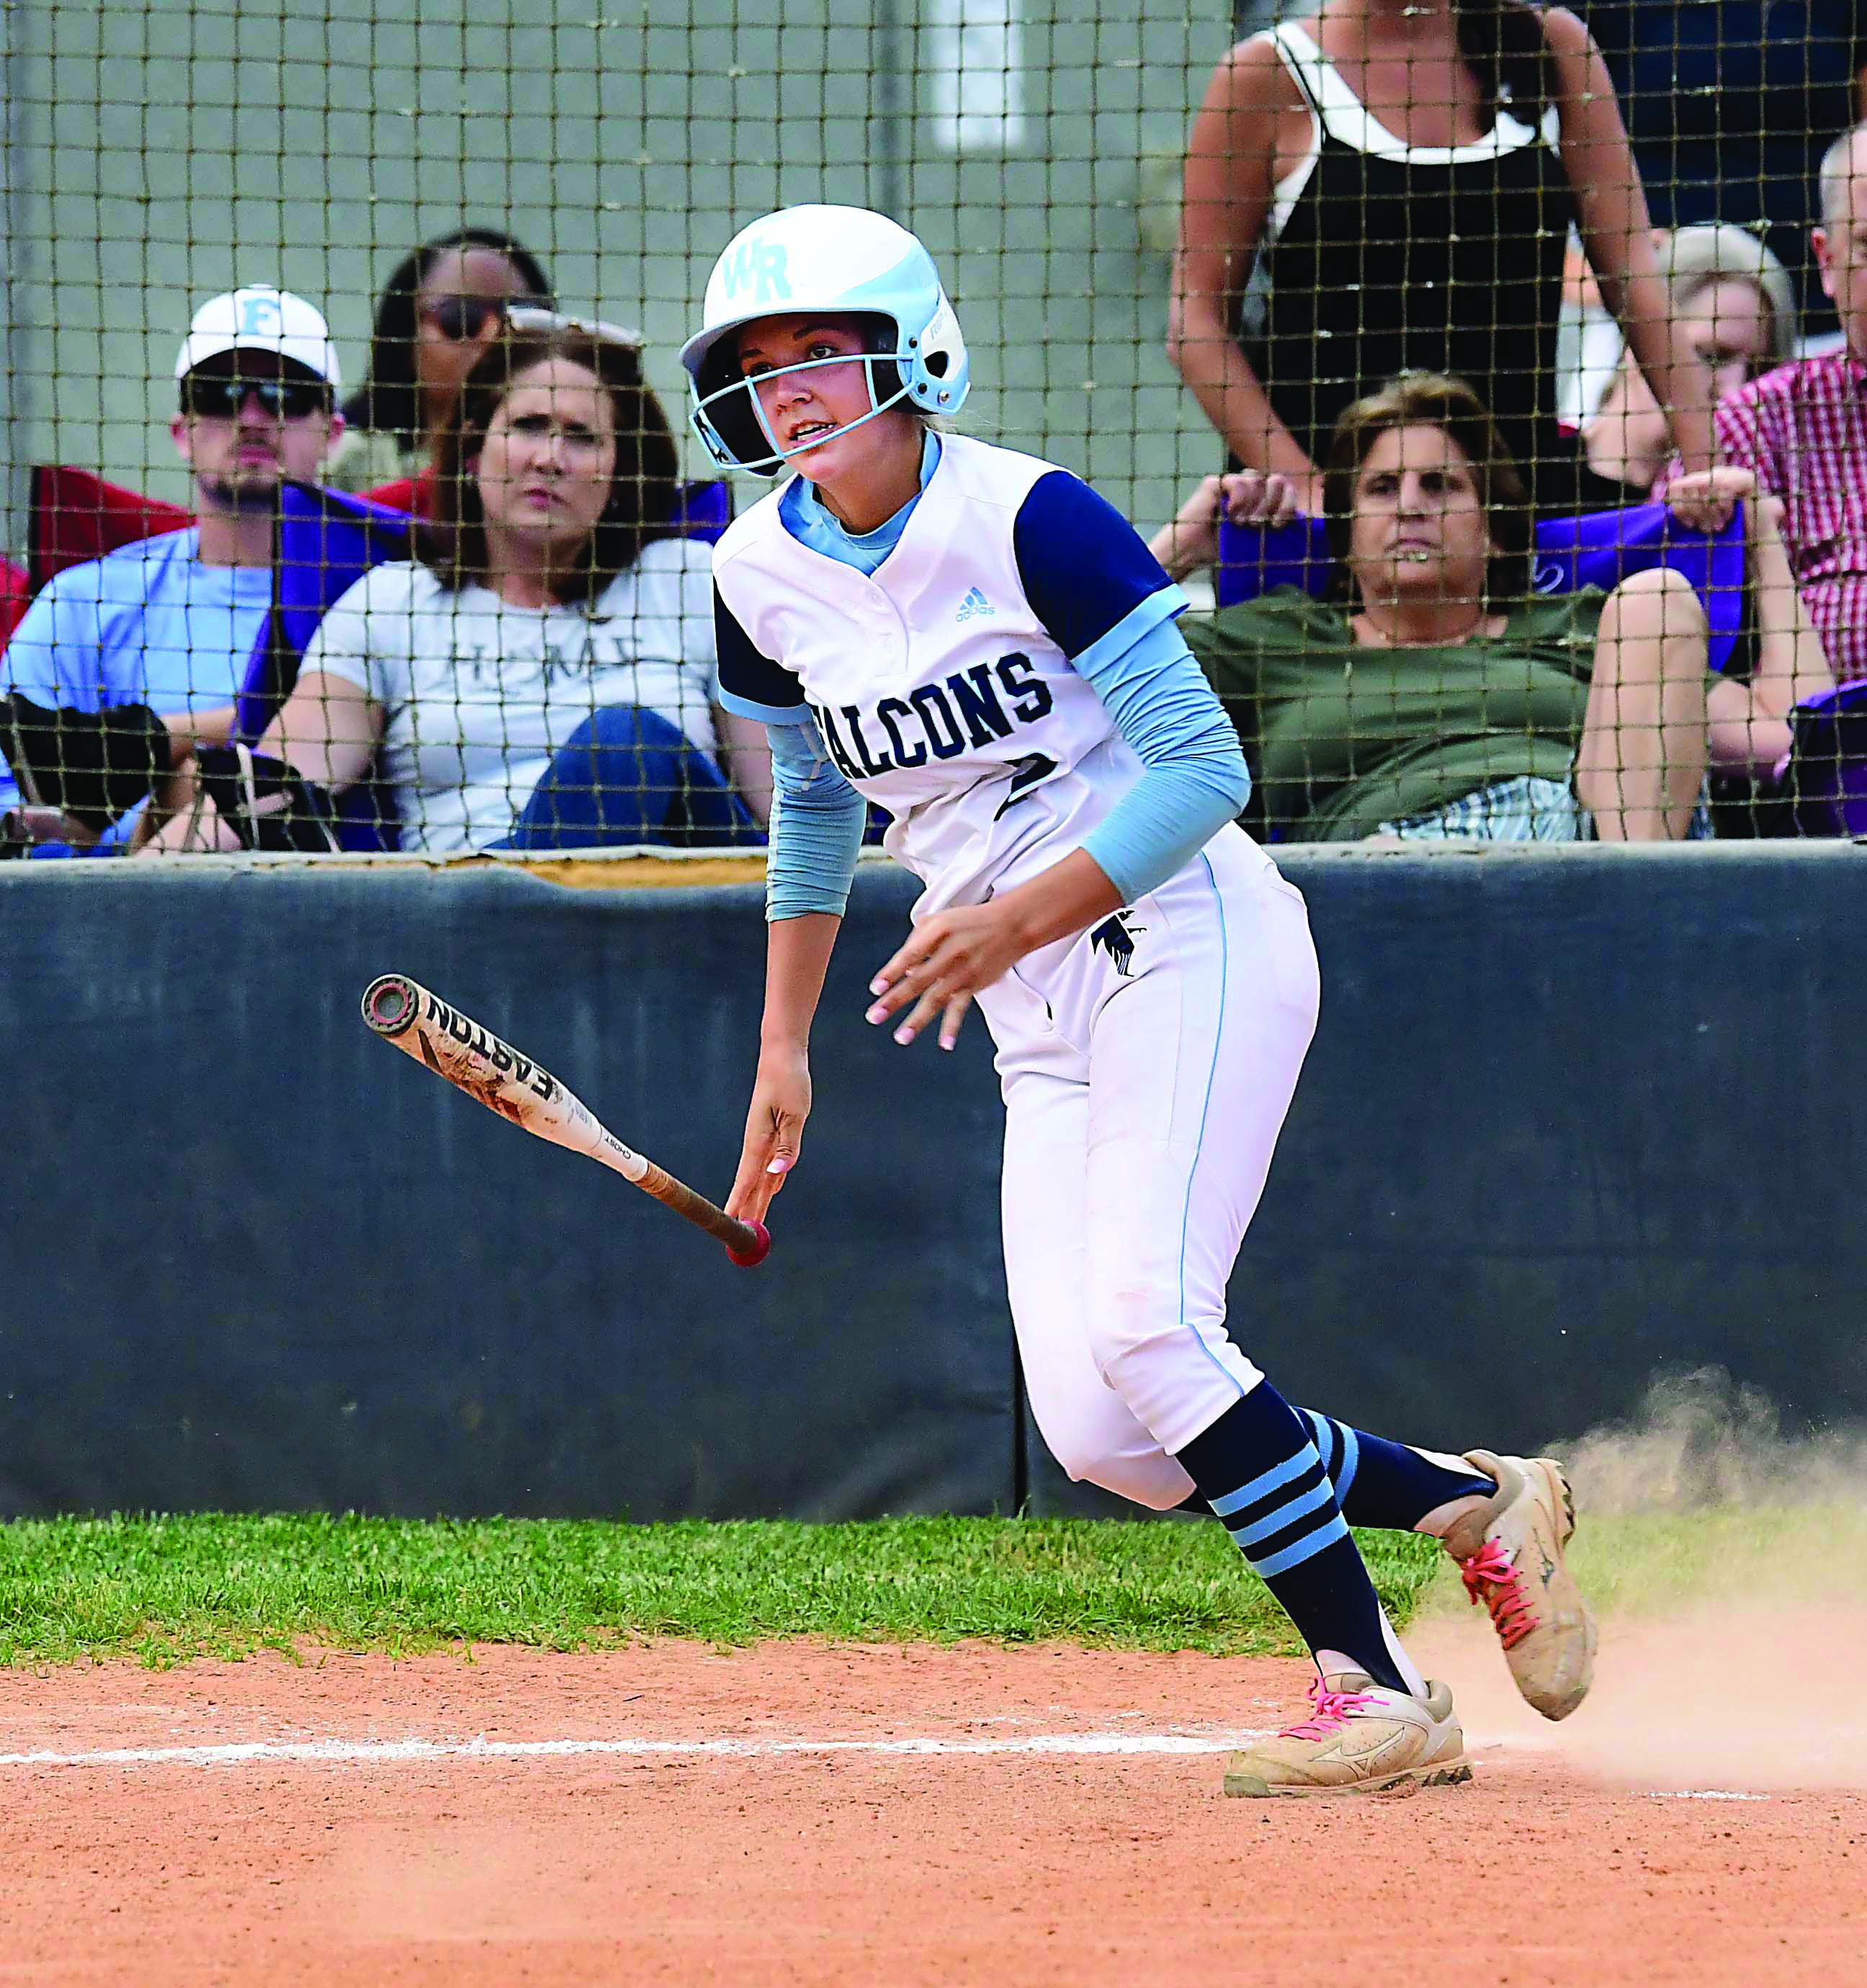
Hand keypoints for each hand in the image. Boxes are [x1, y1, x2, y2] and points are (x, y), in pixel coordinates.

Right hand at [724, 1042, 811, 1225]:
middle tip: (743, 1240)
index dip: (740, 1205)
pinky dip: (769, 1182)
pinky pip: (770, 1164)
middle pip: (752, 1185)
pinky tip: (770, 1191)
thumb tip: (776, 1176)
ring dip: (757, 1200)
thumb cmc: (788, 1079)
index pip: (747, 1181)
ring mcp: (764, 1138)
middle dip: (748, 1212)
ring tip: (753, 1223)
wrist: (782, 1053)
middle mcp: (758, 1143)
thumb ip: (788, 1147)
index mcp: (759, 1141)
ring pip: (760, 1177)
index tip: (732, 1226)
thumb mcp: (794, 1113)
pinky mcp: (773, 1131)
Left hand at [866, 900, 1030, 1050]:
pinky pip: (960, 1008)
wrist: (1012, 925)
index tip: (877, 988)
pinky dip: (952, 1027)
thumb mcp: (939, 919)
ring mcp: (963, 971)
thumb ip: (916, 941)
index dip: (892, 972)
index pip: (910, 954)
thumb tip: (902, 972)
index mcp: (937, 932)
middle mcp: (950, 952)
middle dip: (894, 1000)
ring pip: (936, 999)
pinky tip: (945, 1044)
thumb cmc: (969, 922)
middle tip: (875, 1016)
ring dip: (917, 1020)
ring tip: (901, 1037)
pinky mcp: (974, 984)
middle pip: (918, 980)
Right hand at [1153, 470, 1303, 578]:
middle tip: (1260, 526)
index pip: (1286, 488)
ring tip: (1242, 525)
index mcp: (1263, 500)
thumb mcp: (1257, 541)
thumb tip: (1303, 524)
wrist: (1191, 554)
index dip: (1288, 504)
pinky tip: (1230, 516)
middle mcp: (1249, 489)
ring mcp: (1232, 484)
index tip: (1278, 526)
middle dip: (1273, 505)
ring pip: (1257, 480)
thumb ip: (1275, 528)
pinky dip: (1239, 500)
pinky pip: (1237, 481)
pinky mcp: (1215, 483)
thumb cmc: (1223, 552)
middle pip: (1276, 480)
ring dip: (1253, 506)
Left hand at [1665, 465, 1753, 535]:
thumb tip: (1668, 506)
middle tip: (1705, 529)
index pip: (1676, 486)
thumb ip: (1686, 511)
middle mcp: (1715, 474)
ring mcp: (1732, 473)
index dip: (1679, 507)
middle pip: (1690, 486)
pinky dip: (1723, 505)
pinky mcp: (1747, 479)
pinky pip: (1725, 487)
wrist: (1759, 538)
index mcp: (1701, 483)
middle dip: (1696, 511)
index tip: (1690, 526)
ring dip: (1710, 511)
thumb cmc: (1728, 534)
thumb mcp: (1700, 522)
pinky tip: (1728, 518)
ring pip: (1706, 485)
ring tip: (1717, 527)